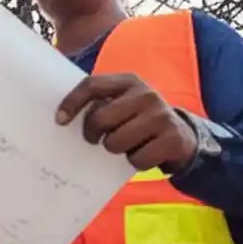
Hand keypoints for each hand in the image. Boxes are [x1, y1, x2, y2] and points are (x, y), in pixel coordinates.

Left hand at [56, 73, 197, 172]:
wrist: (183, 137)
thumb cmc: (140, 121)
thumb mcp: (124, 104)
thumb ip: (101, 103)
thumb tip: (63, 117)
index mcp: (129, 81)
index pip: (92, 85)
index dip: (72, 102)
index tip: (60, 120)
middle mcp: (146, 94)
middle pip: (100, 117)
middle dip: (93, 134)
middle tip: (96, 139)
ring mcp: (161, 116)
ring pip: (115, 142)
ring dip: (116, 150)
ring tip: (127, 145)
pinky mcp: (171, 139)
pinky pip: (136, 159)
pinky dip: (136, 162)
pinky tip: (145, 153)